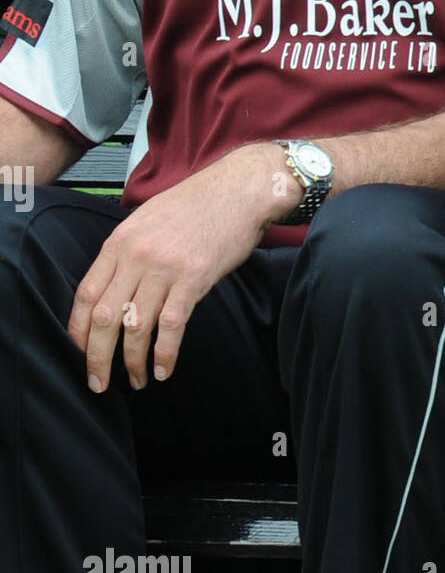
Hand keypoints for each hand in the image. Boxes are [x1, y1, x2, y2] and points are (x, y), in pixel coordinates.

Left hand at [68, 143, 292, 392]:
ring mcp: (165, 268)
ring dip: (132, 361)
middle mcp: (136, 256)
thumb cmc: (198, 203)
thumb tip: (115, 287)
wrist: (239, 189)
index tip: (81, 351)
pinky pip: (172, 326)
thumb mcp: (149, 218)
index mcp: (120, 241)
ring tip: (136, 381)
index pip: (85, 294)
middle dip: (96, 357)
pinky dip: (165, 353)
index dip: (77, 330)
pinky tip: (164, 370)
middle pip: (103, 317)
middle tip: (99, 383)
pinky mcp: (194, 278)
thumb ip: (129, 250)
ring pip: (135, 327)